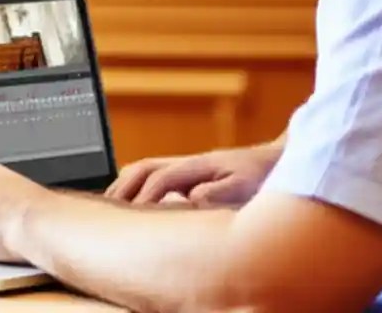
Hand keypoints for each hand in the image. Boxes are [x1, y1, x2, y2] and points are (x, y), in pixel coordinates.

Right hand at [106, 143, 282, 205]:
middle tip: (104, 212)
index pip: (158, 180)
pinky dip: (137, 187)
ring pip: (143, 169)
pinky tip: (133, 203)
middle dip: (120, 189)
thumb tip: (187, 199)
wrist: (277, 159)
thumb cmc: (263, 175)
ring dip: (124, 186)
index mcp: (197, 164)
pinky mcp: (190, 173)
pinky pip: (153, 175)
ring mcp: (187, 166)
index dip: (143, 200)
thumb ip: (217, 193)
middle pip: (141, 168)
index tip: (132, 221)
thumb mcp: (244, 185)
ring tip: (110, 208)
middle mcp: (187, 162)